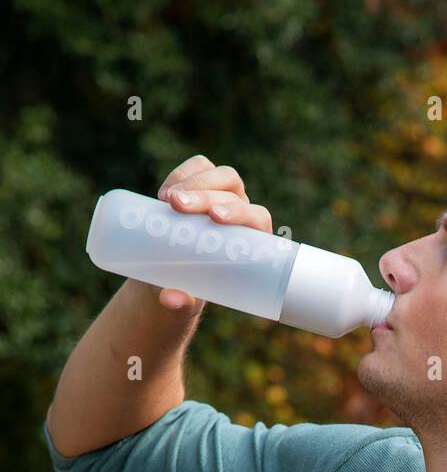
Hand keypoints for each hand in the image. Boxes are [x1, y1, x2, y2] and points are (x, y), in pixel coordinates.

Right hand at [153, 154, 273, 313]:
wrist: (172, 277)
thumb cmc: (188, 292)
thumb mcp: (185, 303)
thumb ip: (180, 305)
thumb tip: (170, 299)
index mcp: (253, 243)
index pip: (256, 218)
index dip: (240, 213)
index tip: (214, 218)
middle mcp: (243, 215)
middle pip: (234, 193)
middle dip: (205, 196)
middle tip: (176, 206)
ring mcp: (225, 196)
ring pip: (219, 175)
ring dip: (194, 182)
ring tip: (166, 200)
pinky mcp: (203, 185)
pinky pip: (199, 167)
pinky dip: (182, 174)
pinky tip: (164, 193)